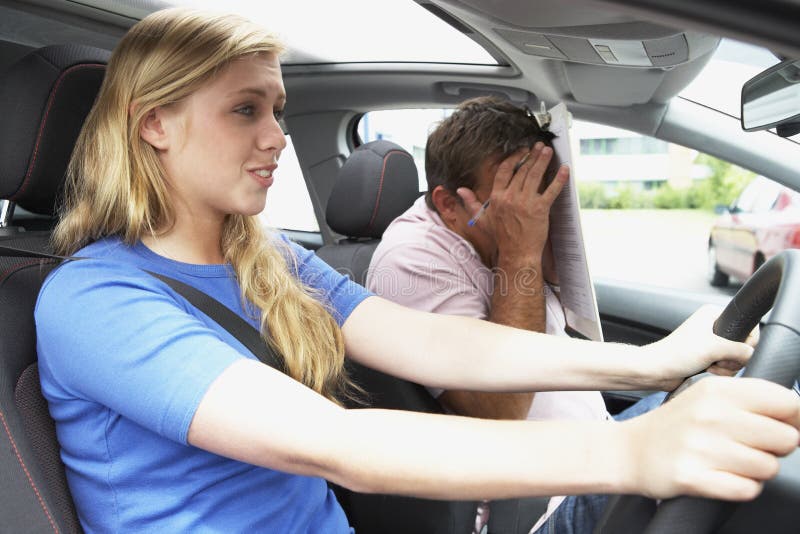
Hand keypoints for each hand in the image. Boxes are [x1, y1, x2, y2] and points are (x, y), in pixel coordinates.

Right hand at [456, 143, 568, 264]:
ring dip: (542, 160)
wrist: (517, 253)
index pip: (504, 171)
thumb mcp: (482, 220)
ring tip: (547, 151)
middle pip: (522, 170)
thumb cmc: (501, 238)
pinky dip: (559, 179)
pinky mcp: (540, 209)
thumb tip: (460, 190)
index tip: (521, 151)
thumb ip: (471, 203)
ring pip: (535, 175)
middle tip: (538, 146)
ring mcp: (526, 202)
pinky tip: (565, 169)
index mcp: (497, 197)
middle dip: (531, 156)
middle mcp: (511, 197)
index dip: (513, 158)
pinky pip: (551, 190)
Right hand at [621, 376, 799, 499]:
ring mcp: (701, 447)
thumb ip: (751, 400)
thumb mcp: (708, 397)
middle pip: (786, 439)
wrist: (630, 451)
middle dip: (775, 449)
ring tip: (731, 462)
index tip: (783, 427)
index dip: (794, 419)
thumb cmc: (677, 425)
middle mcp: (710, 415)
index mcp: (718, 390)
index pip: (787, 402)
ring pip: (768, 468)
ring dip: (756, 471)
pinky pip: (746, 490)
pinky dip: (740, 488)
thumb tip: (797, 416)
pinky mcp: (692, 477)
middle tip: (751, 447)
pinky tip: (721, 476)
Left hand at [643, 305, 753, 390]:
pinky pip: (727, 368)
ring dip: (725, 368)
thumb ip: (740, 350)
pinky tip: (705, 371)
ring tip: (707, 365)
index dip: (746, 343)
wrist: (657, 371)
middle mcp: (714, 327)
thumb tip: (752, 355)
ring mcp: (712, 343)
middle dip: (732, 359)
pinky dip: (719, 372)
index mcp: (714, 314)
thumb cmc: (676, 354)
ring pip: (736, 359)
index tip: (732, 350)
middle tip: (715, 359)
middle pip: (743, 346)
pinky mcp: (709, 358)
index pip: (749, 327)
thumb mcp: (714, 348)